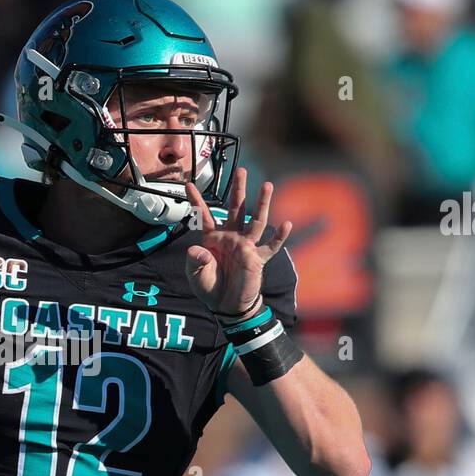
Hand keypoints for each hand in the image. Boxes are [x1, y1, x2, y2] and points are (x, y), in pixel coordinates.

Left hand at [184, 169, 292, 318]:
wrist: (227, 306)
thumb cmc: (210, 288)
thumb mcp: (196, 276)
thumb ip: (195, 262)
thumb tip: (198, 250)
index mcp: (213, 238)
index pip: (204, 216)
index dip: (196, 201)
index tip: (188, 184)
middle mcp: (231, 237)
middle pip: (235, 209)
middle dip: (238, 189)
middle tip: (241, 169)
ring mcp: (246, 246)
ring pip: (255, 221)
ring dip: (262, 203)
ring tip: (266, 185)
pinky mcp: (257, 259)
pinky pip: (270, 246)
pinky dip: (278, 237)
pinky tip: (286, 224)